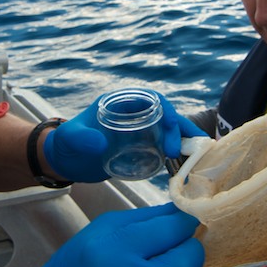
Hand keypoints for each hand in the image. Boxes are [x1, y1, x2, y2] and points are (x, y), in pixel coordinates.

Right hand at [22, 203, 210, 266]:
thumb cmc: (83, 266)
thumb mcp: (104, 228)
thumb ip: (147, 218)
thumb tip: (186, 214)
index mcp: (114, 250)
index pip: (171, 229)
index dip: (185, 224)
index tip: (184, 226)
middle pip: (186, 264)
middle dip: (192, 253)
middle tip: (183, 254)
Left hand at [45, 92, 207, 182]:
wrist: (65, 162)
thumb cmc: (66, 145)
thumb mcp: (70, 139)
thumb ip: (81, 138)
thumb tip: (99, 142)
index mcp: (122, 102)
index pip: (152, 100)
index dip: (166, 113)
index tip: (170, 133)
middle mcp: (135, 114)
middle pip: (166, 115)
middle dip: (180, 130)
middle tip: (182, 151)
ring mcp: (141, 131)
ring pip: (170, 130)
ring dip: (186, 140)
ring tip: (201, 155)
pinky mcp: (143, 147)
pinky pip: (166, 146)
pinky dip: (180, 154)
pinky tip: (192, 165)